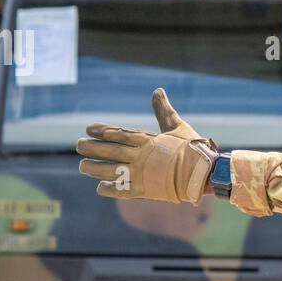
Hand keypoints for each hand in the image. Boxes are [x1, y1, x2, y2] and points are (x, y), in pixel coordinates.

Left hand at [76, 89, 218, 202]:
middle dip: (92, 148)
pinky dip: (110, 189)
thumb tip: (157, 91)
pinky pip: (123, 189)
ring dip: (95, 168)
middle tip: (78, 146)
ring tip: (82, 166)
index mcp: (146, 140)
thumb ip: (163, 110)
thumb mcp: (176, 126)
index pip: (118, 133)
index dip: (102, 131)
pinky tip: (100, 188)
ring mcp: (140, 173)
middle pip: (109, 151)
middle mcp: (139, 156)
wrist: (202, 172)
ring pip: (111, 170)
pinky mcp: (145, 189)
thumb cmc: (192, 148)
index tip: (88, 129)